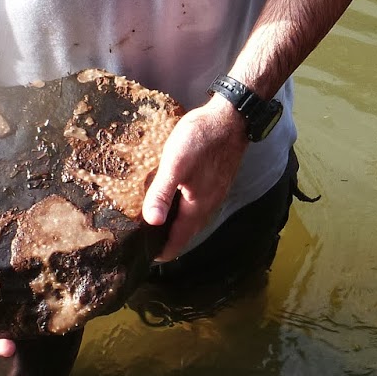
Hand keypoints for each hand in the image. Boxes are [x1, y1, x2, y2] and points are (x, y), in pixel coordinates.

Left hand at [142, 98, 248, 261]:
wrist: (231, 118)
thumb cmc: (202, 138)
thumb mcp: (175, 164)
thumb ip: (162, 193)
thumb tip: (151, 222)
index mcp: (197, 206)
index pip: (179, 240)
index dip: (162, 252)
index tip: (145, 257)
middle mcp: (208, 205)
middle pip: (187, 232)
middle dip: (167, 240)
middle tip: (146, 241)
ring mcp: (214, 193)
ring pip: (193, 219)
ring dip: (176, 225)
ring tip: (156, 224)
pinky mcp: (216, 181)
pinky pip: (198, 205)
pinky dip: (183, 210)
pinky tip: (174, 199)